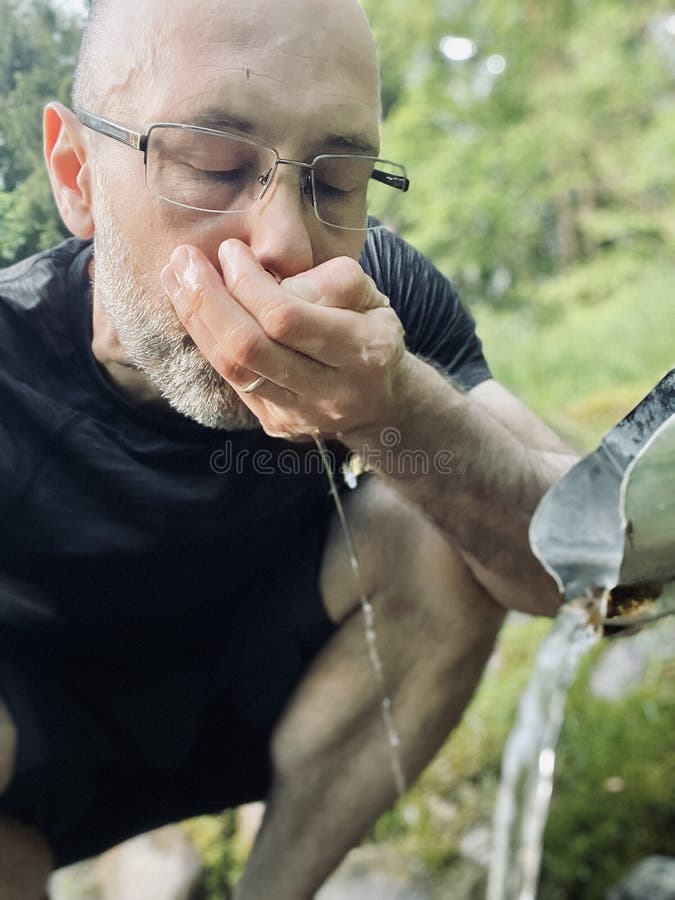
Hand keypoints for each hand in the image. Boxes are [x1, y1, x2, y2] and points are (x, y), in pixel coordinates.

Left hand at [160, 239, 405, 438]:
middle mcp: (331, 392)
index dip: (248, 282)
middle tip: (184, 259)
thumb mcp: (372, 296)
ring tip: (175, 277)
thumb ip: (333, 280)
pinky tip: (191, 306)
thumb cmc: (371, 333)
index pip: (286, 318)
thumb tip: (276, 279)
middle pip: (250, 348)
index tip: (231, 251)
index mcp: (363, 353)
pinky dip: (206, 339)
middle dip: (208, 299)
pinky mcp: (275, 424)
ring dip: (196, 318)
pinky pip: (230, 380)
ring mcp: (300, 415)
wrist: (381, 402)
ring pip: (233, 369)